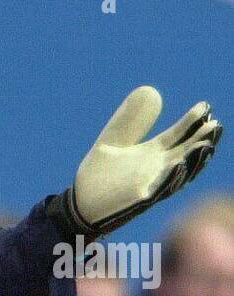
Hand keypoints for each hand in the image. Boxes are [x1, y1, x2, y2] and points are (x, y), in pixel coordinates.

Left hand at [58, 87, 221, 238]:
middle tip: (216, 125)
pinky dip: (170, 178)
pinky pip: (159, 190)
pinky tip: (178, 163)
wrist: (78, 204)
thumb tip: (149, 92)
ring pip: (180, 173)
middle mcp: (156, 169)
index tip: (205, 106)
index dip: (192, 122)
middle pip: (187, 153)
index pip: (178, 135)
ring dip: (194, 160)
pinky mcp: (139, 201)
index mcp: (151, 154)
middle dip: (203, 140)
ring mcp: (150, 185)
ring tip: (206, 144)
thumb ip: (128, 121)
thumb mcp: (111, 142)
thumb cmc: (96, 176)